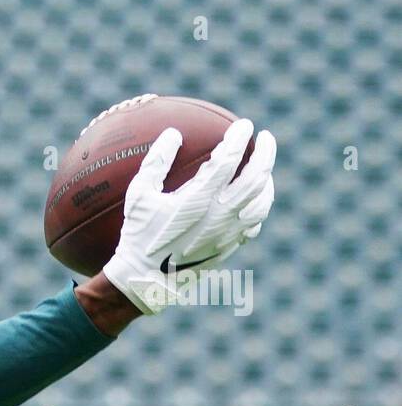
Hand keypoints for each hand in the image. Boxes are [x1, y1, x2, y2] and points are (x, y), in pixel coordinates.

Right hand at [103, 119, 276, 314]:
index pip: (229, 159)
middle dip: (266, 152)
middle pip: (257, 177)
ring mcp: (228, 233)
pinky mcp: (229, 247)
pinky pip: (254, 223)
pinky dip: (259, 206)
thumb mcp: (138, 196)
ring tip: (263, 169)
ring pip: (262, 200)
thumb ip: (156, 161)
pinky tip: (252, 200)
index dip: (239, 138)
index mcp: (198, 199)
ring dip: (267, 179)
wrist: (145, 280)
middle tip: (266, 138)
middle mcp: (220, 215)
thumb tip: (173, 133)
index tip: (244, 125)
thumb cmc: (138, 235)